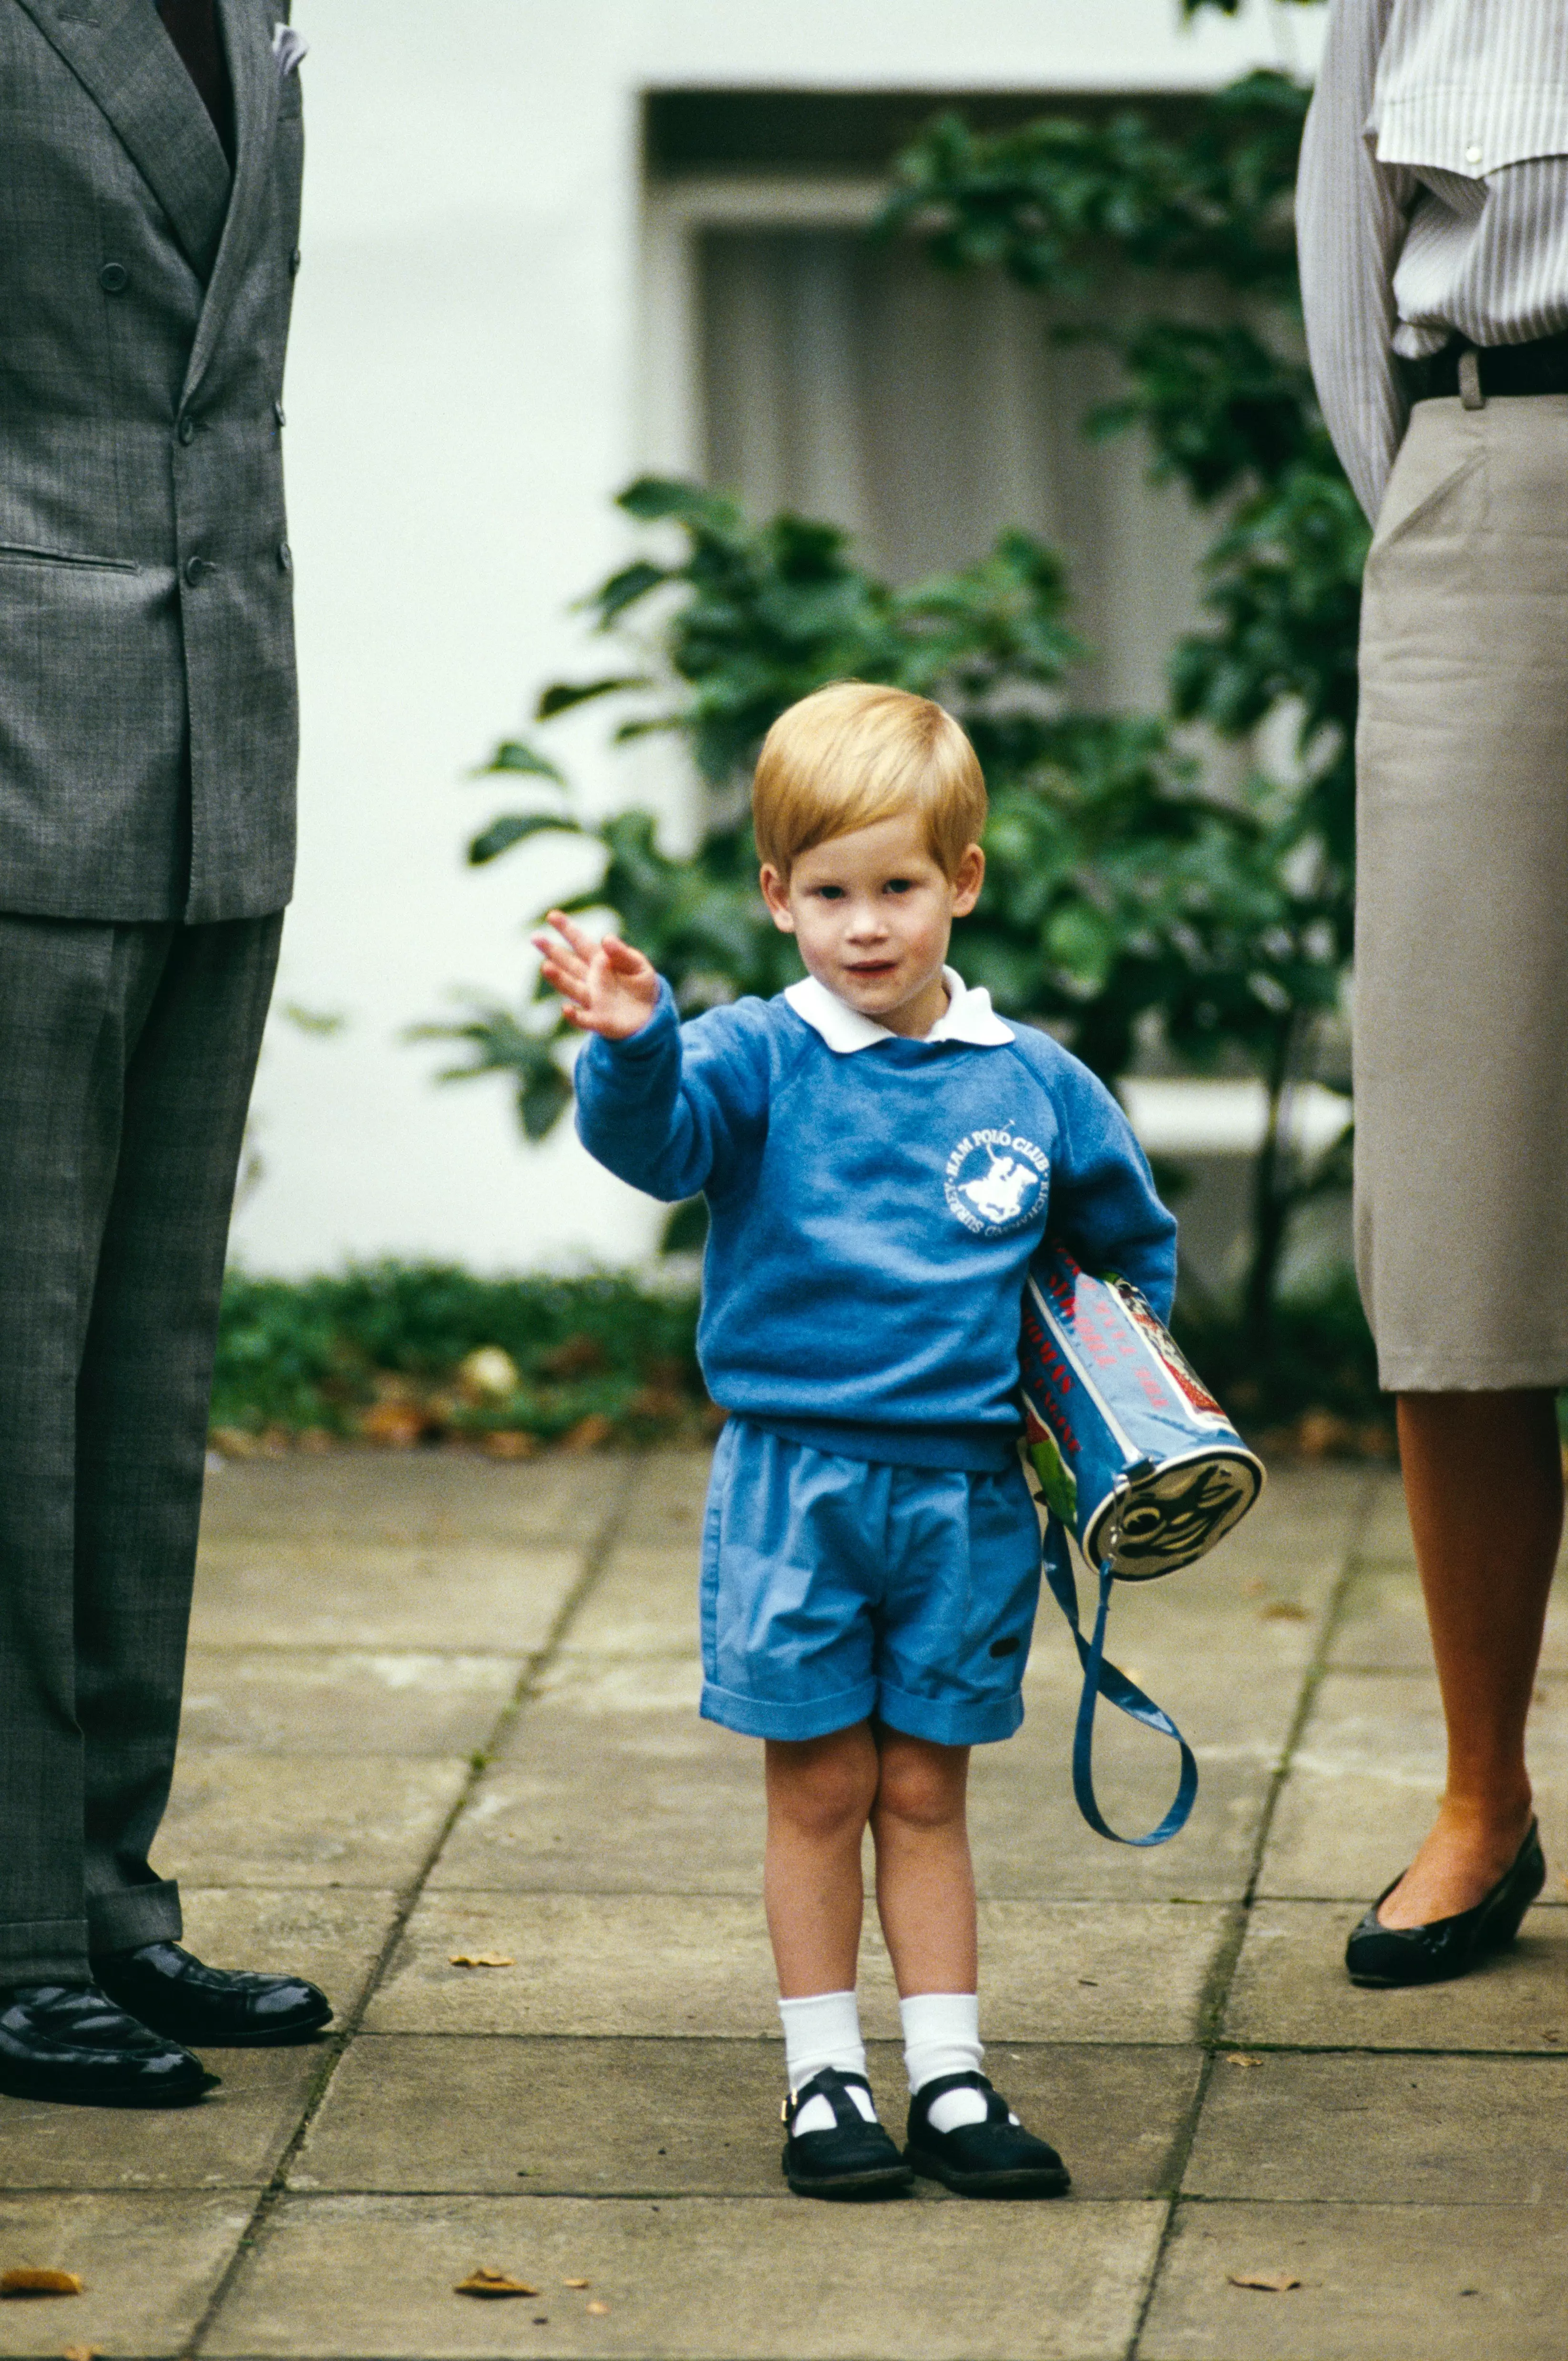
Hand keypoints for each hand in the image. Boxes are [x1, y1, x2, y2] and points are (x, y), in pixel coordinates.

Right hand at [533, 909, 659, 1040]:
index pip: (581, 943)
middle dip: (552, 951)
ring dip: (559, 978)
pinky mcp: (598, 1020)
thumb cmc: (642, 986)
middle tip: (535, 937)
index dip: (567, 929)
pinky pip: (582, 1019)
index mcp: (600, 961)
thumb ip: (623, 954)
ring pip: (571, 987)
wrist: (651, 1015)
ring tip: (546, 966)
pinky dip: (573, 1015)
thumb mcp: (639, 966)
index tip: (552, 915)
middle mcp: (590, 979)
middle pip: (568, 963)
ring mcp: (592, 999)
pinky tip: (566, 1008)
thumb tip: (606, 938)